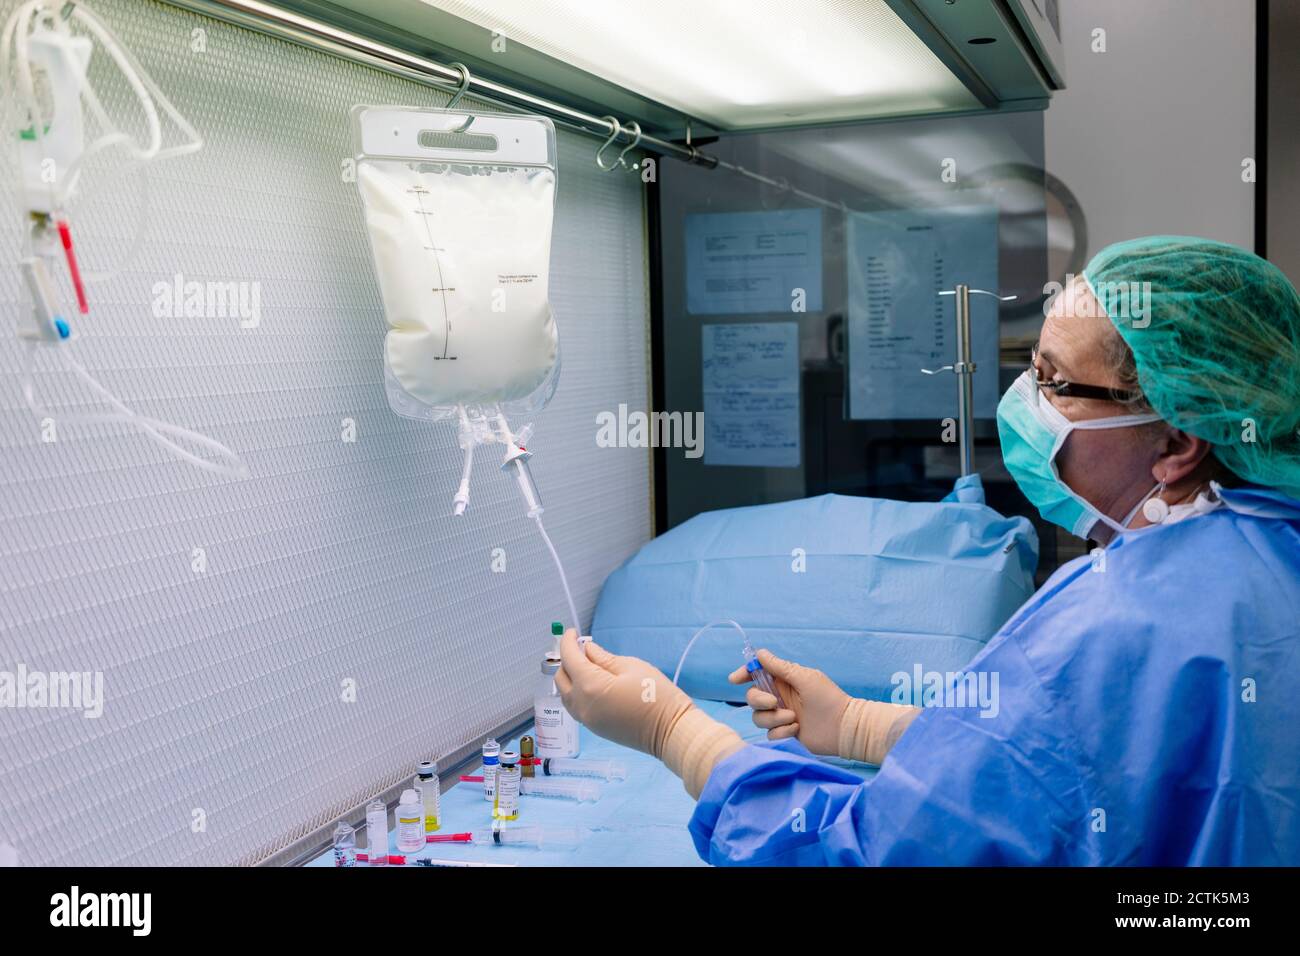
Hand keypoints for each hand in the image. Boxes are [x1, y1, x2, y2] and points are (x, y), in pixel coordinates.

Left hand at [555, 629, 693, 758]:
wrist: (670, 731)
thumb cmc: (657, 696)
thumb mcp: (631, 667)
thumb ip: (604, 658)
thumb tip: (588, 650)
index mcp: (590, 686)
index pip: (569, 658)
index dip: (568, 642)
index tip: (572, 633)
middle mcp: (582, 705)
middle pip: (561, 678)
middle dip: (567, 660)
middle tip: (581, 648)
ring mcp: (586, 719)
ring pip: (565, 694)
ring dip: (570, 678)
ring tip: (586, 666)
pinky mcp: (594, 728)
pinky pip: (574, 707)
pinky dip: (575, 692)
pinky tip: (591, 684)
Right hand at [728, 649, 850, 755]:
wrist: (843, 727)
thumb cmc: (828, 698)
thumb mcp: (804, 678)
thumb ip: (780, 667)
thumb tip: (760, 653)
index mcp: (783, 681)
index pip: (757, 675)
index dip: (744, 674)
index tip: (735, 679)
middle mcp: (779, 698)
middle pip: (752, 698)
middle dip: (759, 700)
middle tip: (774, 702)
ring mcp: (781, 717)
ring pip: (759, 717)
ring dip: (774, 718)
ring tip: (794, 719)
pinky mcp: (784, 734)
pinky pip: (770, 734)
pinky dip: (782, 732)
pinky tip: (796, 730)